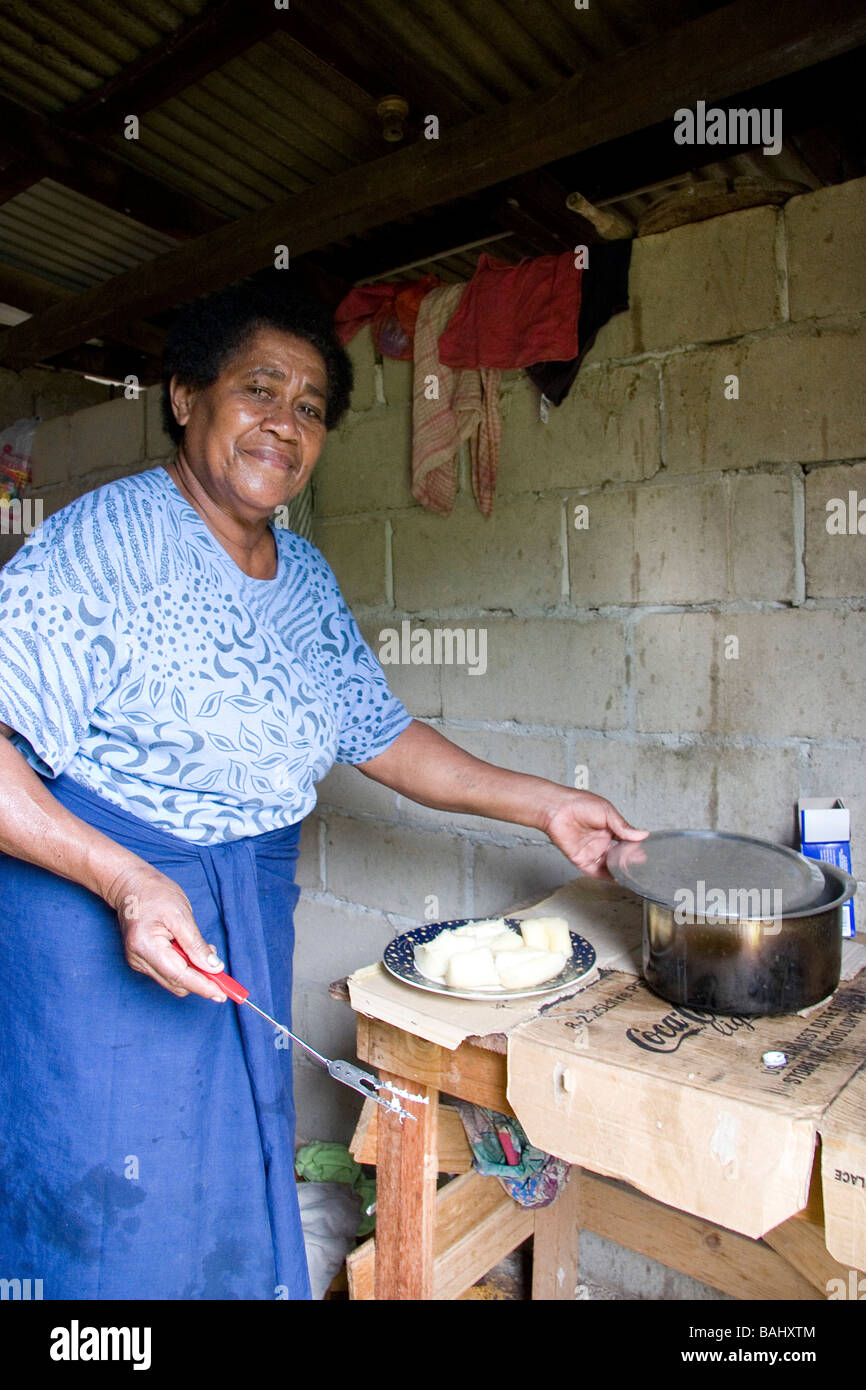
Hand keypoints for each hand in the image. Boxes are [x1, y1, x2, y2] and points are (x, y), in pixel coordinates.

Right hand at [106, 862, 227, 1001]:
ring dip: (193, 972)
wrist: (130, 885)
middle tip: (218, 964)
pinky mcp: (141, 961)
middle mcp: (138, 959)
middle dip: (200, 979)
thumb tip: (214, 967)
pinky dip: (183, 967)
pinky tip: (189, 950)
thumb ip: (196, 944)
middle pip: (177, 983)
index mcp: (146, 946)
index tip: (222, 994)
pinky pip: (167, 972)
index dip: (203, 986)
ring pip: (173, 980)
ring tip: (202, 949)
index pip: (179, 976)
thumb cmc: (154, 894)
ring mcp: (137, 962)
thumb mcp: (181, 915)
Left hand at [542, 790, 647, 878]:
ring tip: (630, 873)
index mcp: (609, 829)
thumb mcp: (607, 812)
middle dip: (628, 861)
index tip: (643, 853)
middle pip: (618, 856)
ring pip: (609, 866)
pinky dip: (606, 877)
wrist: (558, 808)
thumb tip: (642, 834)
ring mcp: (592, 851)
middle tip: (638, 863)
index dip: (634, 848)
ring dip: (619, 871)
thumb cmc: (578, 803)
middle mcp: (601, 841)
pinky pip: (595, 872)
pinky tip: (616, 879)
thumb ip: (623, 826)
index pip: (626, 842)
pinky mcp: (581, 859)